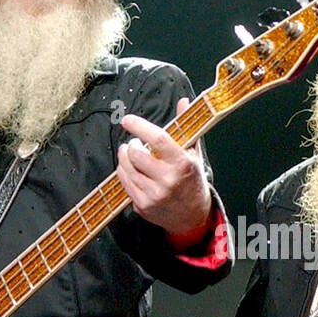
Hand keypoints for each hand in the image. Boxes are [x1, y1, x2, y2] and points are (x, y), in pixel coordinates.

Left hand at [118, 98, 212, 241]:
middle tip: (135, 142)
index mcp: (182, 164)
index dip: (139, 126)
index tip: (128, 120)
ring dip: (124, 157)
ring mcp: (154, 195)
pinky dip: (124, 172)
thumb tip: (184, 100)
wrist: (193, 216)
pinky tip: (130, 168)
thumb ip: (186, 127)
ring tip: (131, 153)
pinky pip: (124, 182)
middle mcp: (168, 180)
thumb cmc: (192, 180)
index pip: (157, 139)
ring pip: (126, 168)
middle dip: (131, 144)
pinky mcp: (142, 206)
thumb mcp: (194, 153)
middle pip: (136, 154)